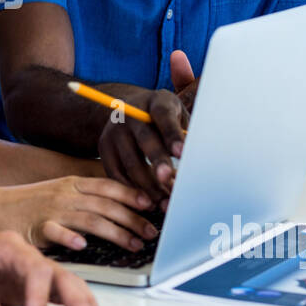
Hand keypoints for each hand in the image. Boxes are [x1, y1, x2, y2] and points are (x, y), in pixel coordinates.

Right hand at [0, 176, 158, 251]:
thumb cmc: (26, 204)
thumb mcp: (59, 192)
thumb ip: (84, 197)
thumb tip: (116, 205)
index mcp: (71, 183)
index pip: (108, 185)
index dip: (132, 193)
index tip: (152, 203)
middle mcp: (65, 194)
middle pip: (106, 204)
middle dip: (133, 219)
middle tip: (151, 232)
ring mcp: (51, 210)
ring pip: (90, 219)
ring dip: (116, 232)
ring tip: (134, 245)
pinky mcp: (36, 227)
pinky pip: (55, 231)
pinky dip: (69, 237)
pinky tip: (82, 244)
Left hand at [0, 230, 102, 305]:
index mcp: (8, 246)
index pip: (35, 269)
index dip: (39, 297)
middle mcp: (24, 256)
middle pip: (58, 274)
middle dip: (76, 299)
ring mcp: (28, 270)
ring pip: (63, 282)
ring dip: (81, 302)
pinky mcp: (27, 286)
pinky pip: (55, 293)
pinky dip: (71, 305)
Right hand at [96, 50, 194, 200]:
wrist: (127, 110)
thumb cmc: (163, 118)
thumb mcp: (176, 115)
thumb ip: (187, 132)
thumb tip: (200, 158)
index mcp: (154, 102)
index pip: (163, 115)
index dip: (172, 134)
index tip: (182, 153)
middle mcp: (130, 114)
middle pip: (145, 139)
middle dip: (158, 161)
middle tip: (170, 180)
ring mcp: (114, 132)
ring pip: (131, 163)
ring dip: (150, 186)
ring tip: (167, 203)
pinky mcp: (104, 149)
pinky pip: (116, 174)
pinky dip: (132, 191)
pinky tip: (149, 202)